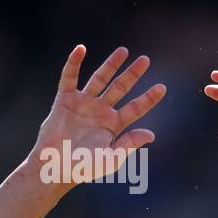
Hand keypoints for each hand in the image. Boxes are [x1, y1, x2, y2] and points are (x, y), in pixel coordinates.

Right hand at [33, 45, 165, 189]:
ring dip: (111, 65)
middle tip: (145, 60)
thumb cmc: (82, 168)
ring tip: (123, 51)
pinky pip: (69, 78)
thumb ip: (129, 144)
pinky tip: (81, 49)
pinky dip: (73, 63)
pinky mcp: (65, 100)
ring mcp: (83, 104)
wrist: (55, 167)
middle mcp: (100, 111)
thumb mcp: (110, 159)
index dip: (148, 98)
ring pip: (99, 79)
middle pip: (120, 88)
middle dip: (132, 74)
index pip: (135, 108)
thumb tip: (151, 134)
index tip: (162, 87)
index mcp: (113, 125)